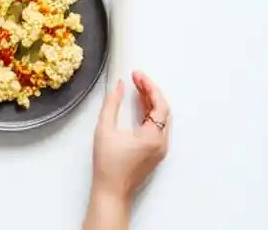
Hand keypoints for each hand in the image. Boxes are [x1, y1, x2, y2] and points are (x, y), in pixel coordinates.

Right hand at [91, 71, 170, 203]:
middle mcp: (161, 143)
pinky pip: (157, 128)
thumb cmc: (107, 164)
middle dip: (151, 91)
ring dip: (150, 102)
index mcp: (153, 137)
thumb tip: (119, 86)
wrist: (111, 191)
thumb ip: (112, 104)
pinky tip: (139, 105)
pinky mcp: (155, 153)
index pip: (159, 105)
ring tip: (137, 87)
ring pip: (161, 119)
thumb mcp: (104, 129)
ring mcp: (160, 149)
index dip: (149, 87)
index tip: (137, 75)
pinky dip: (149, 114)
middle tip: (136, 78)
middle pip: (163, 110)